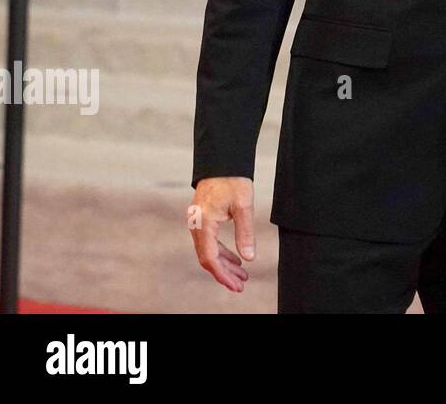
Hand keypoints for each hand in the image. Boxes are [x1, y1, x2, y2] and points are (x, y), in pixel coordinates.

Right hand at [189, 176, 254, 291]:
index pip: (210, 258)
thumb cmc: (233, 180)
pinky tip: (235, 257)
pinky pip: (209, 242)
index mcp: (203, 224)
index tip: (236, 285)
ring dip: (224, 263)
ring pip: (208, 251)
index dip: (223, 274)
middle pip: (208, 258)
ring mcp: (197, 223)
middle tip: (242, 284)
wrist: (222, 161)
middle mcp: (196, 226)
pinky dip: (221, 251)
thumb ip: (245, 233)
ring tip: (242, 274)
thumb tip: (249, 258)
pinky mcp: (201, 219)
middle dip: (225, 272)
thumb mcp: (243, 206)